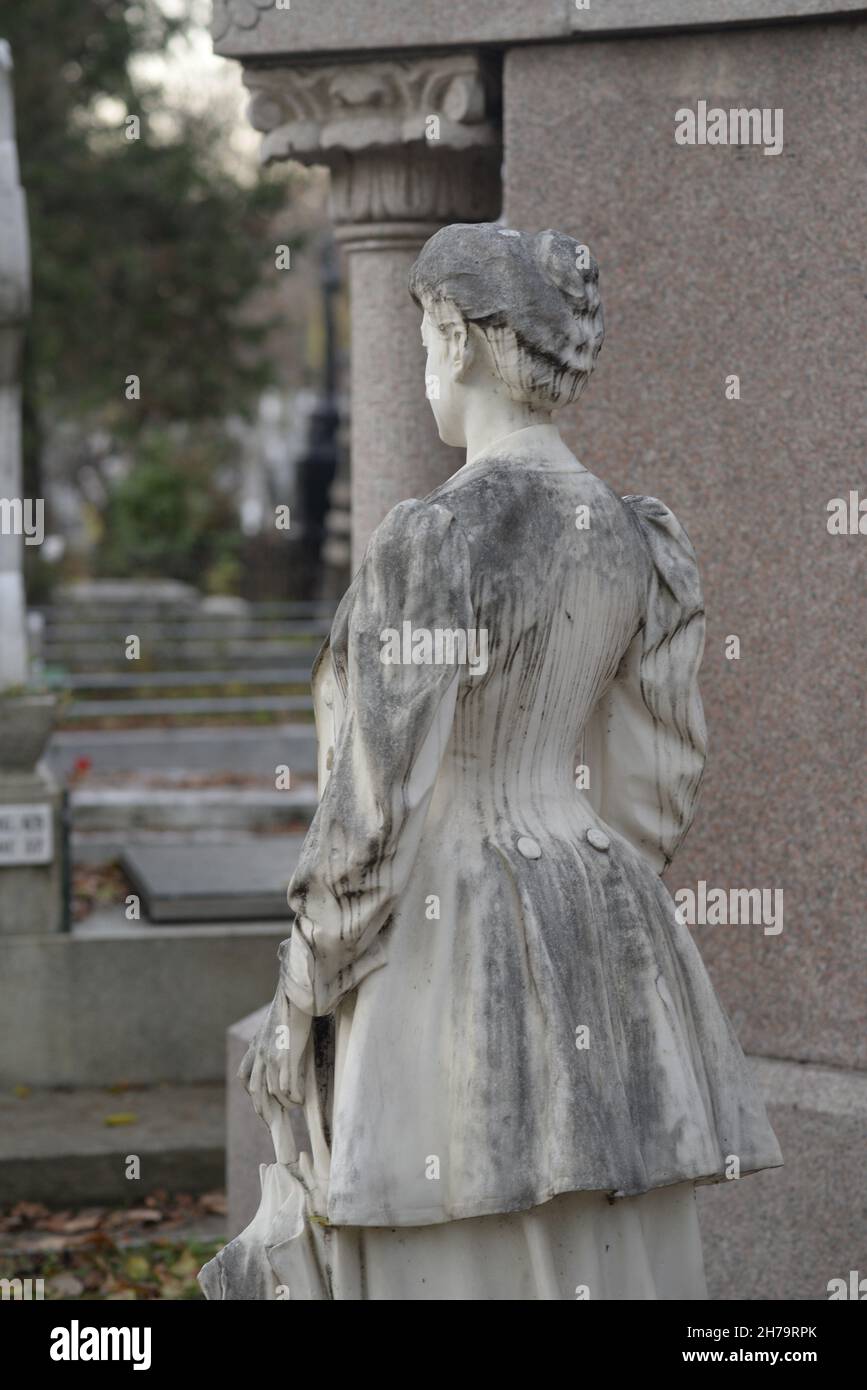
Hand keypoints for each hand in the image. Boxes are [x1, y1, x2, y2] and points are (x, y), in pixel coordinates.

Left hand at [239, 985, 311, 1116]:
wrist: (296, 993)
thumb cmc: (291, 1008)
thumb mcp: (275, 1027)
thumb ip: (272, 1042)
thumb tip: (280, 1053)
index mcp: (255, 1045)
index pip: (245, 1076)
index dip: (252, 1094)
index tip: (262, 1106)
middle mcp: (259, 1052)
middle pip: (256, 1090)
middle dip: (263, 1109)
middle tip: (273, 1122)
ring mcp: (270, 1055)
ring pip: (271, 1091)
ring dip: (283, 1104)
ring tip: (294, 1107)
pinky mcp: (284, 1054)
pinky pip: (285, 1085)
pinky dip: (292, 1097)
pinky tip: (300, 1100)